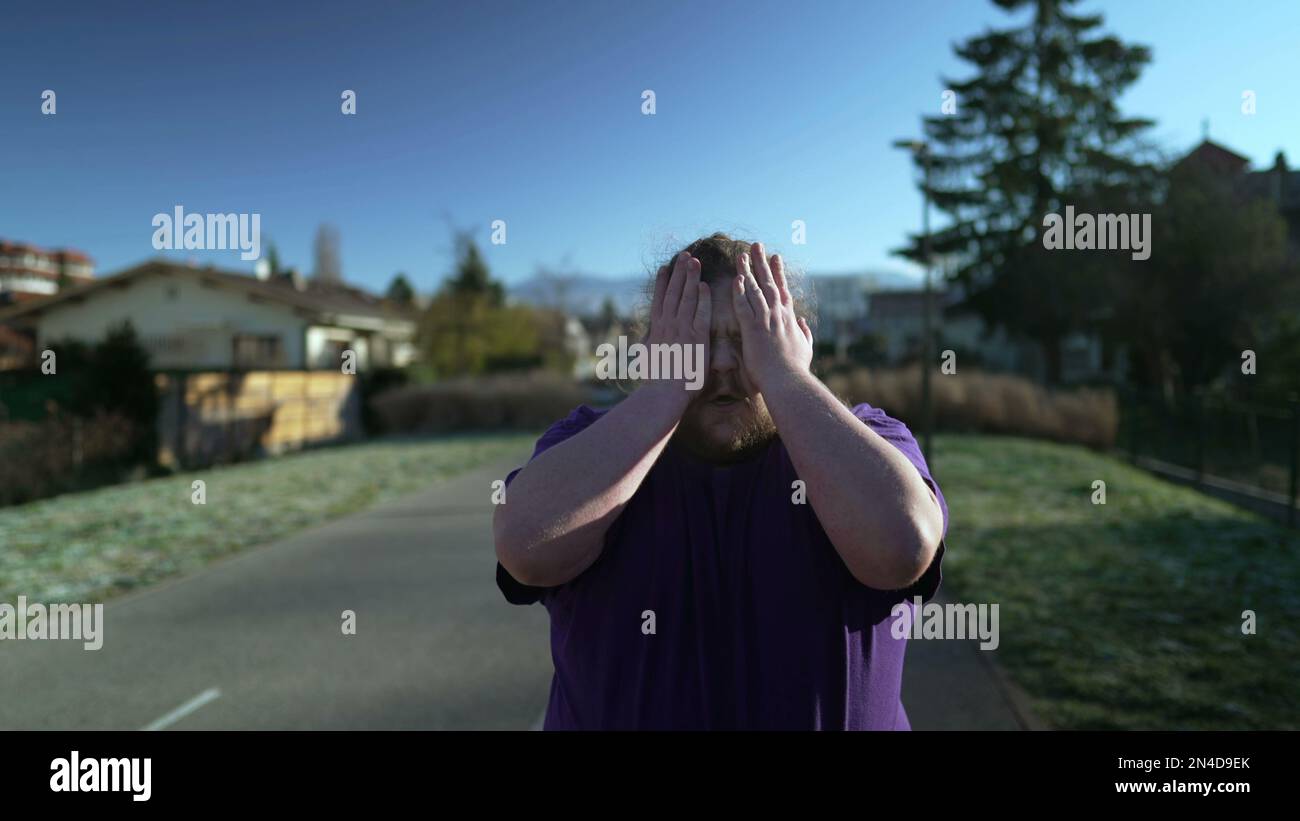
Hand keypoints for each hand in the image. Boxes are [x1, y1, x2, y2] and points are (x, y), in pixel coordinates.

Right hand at [645, 251, 711, 394]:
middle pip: (673, 293)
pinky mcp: (696, 338)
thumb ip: (651, 349)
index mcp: (657, 330)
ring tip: (693, 261)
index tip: (665, 268)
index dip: (662, 282)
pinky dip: (702, 299)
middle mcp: (668, 326)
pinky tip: (704, 285)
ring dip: (690, 278)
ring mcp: (682, 330)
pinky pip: (700, 314)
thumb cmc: (658, 384)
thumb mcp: (650, 361)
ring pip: (686, 298)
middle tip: (684, 255)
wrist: (664, 394)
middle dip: (678, 273)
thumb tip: (645, 347)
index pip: (660, 300)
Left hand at [732, 243, 812, 392]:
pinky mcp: (754, 330)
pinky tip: (736, 279)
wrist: (788, 381)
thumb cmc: (796, 369)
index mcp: (789, 318)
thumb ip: (805, 333)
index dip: (778, 272)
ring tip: (741, 255)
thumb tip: (803, 321)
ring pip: (755, 290)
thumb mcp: (806, 348)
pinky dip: (740, 292)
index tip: (775, 256)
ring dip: (748, 271)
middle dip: (762, 263)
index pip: (782, 289)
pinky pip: (745, 306)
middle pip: (769, 283)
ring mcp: (766, 320)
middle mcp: (778, 314)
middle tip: (756, 245)